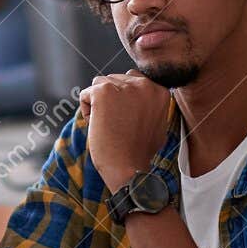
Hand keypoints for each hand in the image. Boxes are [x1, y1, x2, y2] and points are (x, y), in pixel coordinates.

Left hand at [79, 71, 170, 192]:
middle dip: (111, 100)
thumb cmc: (139, 152)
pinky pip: (86, 94)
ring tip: (109, 125)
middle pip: (114, 79)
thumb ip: (148, 104)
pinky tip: (98, 126)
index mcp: (160, 91)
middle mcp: (145, 84)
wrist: (129, 168)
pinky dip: (87, 110)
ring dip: (98, 104)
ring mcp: (124, 86)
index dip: (124, 101)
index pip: (132, 80)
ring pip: (99, 84)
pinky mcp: (104, 92)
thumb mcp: (156, 123)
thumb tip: (133, 97)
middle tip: (117, 125)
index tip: (126, 120)